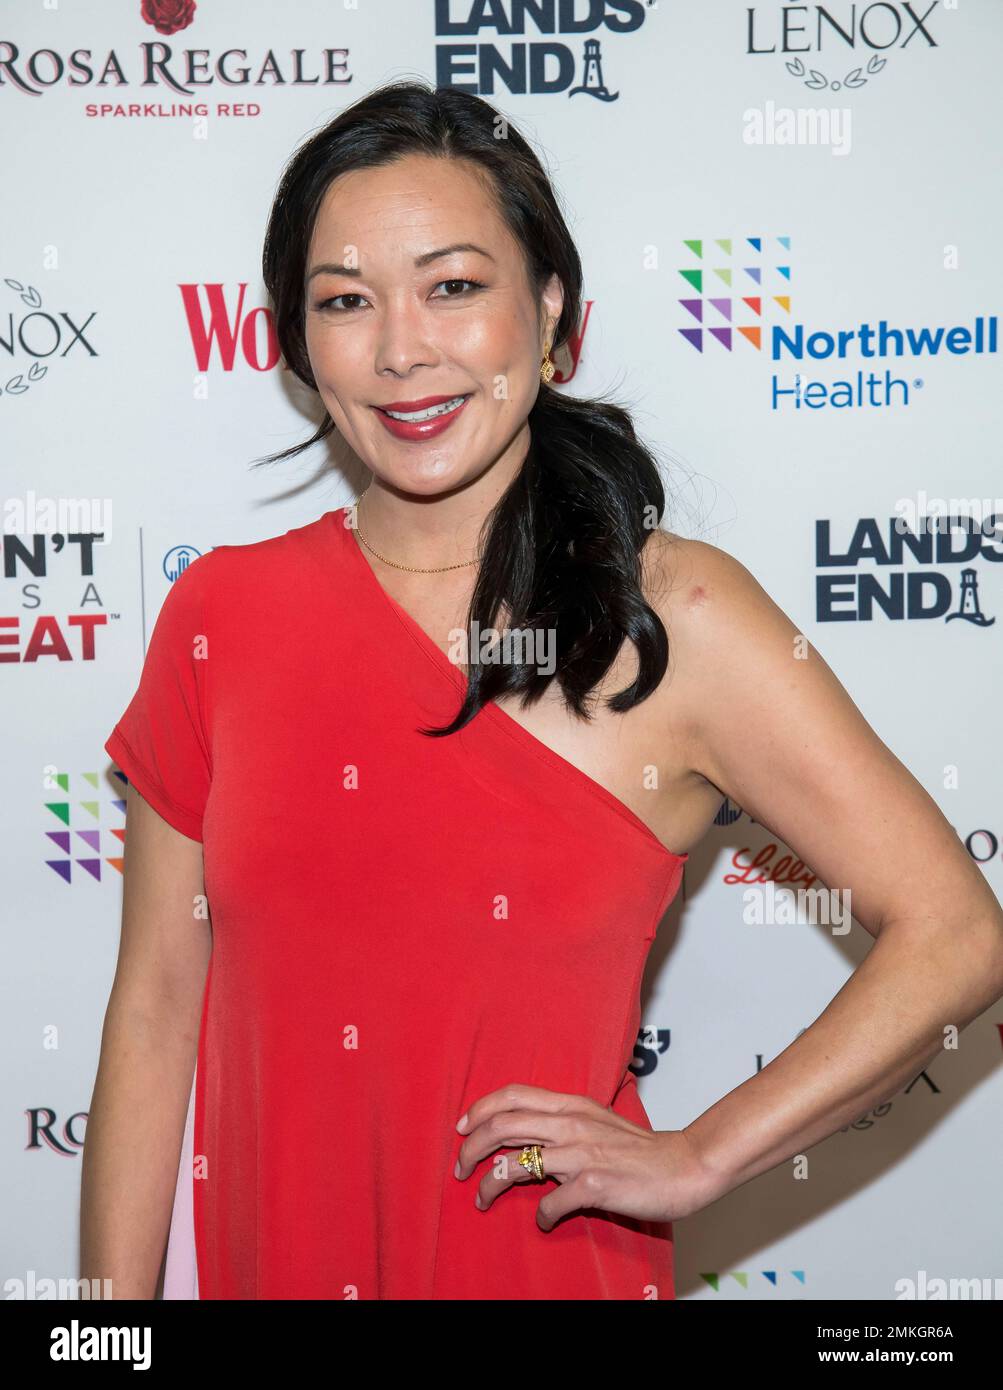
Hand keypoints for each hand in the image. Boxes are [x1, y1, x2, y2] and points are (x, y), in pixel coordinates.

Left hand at [453, 1082, 723, 1229]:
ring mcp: (582, 1154)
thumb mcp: (596, 1120)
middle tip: (460, 1169)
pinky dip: (540, 1216)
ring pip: (515, 1164)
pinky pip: (550, 1203)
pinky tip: (544, 1221)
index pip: (512, 1095)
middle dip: (471, 1148)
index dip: (479, 1109)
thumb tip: (524, 1132)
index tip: (462, 1128)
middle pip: (502, 1125)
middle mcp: (572, 1124)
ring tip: (482, 1199)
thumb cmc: (639, 1148)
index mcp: (572, 1105)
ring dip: (489, 1185)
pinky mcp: (594, 1186)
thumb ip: (563, 1121)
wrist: (684, 1167)